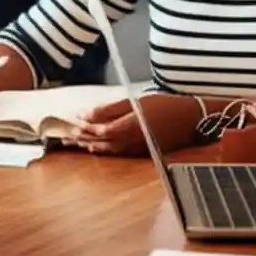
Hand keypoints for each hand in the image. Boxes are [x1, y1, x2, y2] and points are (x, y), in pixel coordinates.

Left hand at [67, 95, 201, 156]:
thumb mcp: (136, 102)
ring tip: (75, 144)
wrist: (191, 119)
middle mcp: (128, 142)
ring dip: (90, 146)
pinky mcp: (142, 152)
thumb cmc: (165, 105)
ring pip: (107, 150)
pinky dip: (104, 150)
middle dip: (80, 139)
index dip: (81, 128)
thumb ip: (110, 109)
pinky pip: (117, 153)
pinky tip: (97, 148)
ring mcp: (135, 149)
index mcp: (126, 127)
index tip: (69, 124)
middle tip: (63, 139)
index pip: (96, 130)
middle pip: (98, 142)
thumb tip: (87, 114)